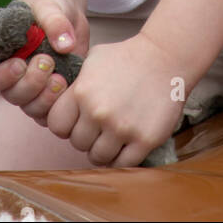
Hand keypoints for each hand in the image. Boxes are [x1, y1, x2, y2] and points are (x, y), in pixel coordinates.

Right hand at [0, 0, 88, 115]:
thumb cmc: (49, 5)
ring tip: (60, 78)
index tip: (20, 64)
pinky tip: (69, 86)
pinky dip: (58, 104)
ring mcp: (31, 86)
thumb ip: (54, 21)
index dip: (0, 76)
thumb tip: (65, 45)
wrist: (68, 12)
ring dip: (44, 98)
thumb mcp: (49, 6)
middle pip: (9, 94)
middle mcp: (11, 74)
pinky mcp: (50, 93)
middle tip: (47, 62)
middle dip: (29, 84)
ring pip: (29, 107)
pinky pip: (49, 111)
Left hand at [45, 32, 187, 166]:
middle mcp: (98, 112)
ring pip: (98, 157)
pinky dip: (123, 158)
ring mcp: (121, 128)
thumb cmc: (127, 57)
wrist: (165, 57)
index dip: (66, 125)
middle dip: (87, 137)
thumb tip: (58, 100)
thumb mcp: (92, 61)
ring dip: (104, 149)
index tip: (77, 122)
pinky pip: (123, 164)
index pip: (57, 126)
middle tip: (100, 127)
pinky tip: (127, 144)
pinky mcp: (144, 140)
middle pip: (78, 144)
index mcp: (82, 92)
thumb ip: (74, 84)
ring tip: (114, 136)